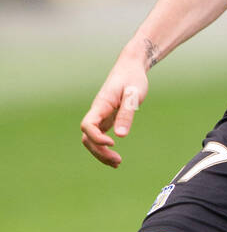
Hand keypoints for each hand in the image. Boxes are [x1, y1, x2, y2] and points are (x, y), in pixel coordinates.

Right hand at [80, 52, 149, 166]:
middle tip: (118, 161)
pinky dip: (104, 149)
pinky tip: (115, 158)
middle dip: (99, 151)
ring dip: (100, 153)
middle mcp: (97, 112)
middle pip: (87, 137)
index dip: (96, 137)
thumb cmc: (133, 78)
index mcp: (101, 105)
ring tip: (117, 163)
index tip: (113, 143)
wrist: (131, 68)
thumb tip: (120, 136)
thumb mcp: (133, 95)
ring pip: (91, 139)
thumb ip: (126, 113)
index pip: (87, 125)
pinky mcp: (107, 119)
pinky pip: (99, 137)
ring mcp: (101, 116)